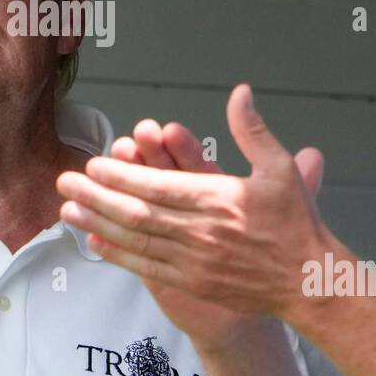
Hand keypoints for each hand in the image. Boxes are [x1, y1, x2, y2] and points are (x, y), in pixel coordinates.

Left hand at [57, 84, 329, 320]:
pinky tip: (96, 242)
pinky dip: (119, 255)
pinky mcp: (194, 283)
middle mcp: (202, 231)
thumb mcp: (280, 168)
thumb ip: (252, 130)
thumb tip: (240, 92)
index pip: (158, 185)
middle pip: (138, 212)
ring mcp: (195, 261)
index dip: (122, 176)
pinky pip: (148, 267)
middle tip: (65, 184)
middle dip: (97, 198)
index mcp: (219, 199)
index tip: (94, 165)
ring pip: (137, 240)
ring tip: (68, 211)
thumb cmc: (296, 224)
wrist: (310, 281)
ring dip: (99, 224)